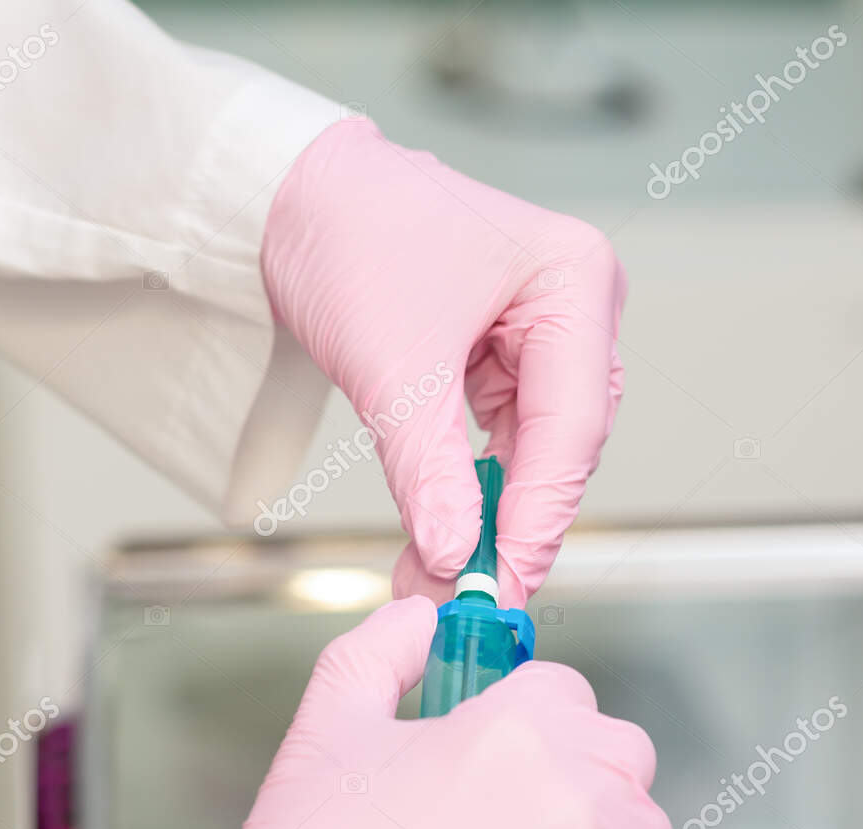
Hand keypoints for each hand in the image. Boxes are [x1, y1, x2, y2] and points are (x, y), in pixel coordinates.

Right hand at [217, 597, 670, 828]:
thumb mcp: (326, 730)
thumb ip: (380, 653)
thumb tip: (419, 622)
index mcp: (521, 728)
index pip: (562, 689)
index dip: (517, 717)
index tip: (487, 752)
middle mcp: (582, 794)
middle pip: (615, 753)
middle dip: (566, 771)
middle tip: (492, 817)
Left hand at [262, 119, 625, 607]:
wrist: (289, 198)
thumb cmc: (346, 238)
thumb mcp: (390, 367)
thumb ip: (429, 469)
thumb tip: (455, 555)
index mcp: (572, 280)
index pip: (572, 422)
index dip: (542, 513)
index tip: (511, 580)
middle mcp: (573, 300)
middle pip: (562, 441)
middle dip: (514, 521)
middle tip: (478, 596)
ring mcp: (541, 326)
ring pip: (530, 447)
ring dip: (488, 511)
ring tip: (443, 576)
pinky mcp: (500, 350)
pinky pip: (498, 434)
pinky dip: (468, 483)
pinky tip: (442, 531)